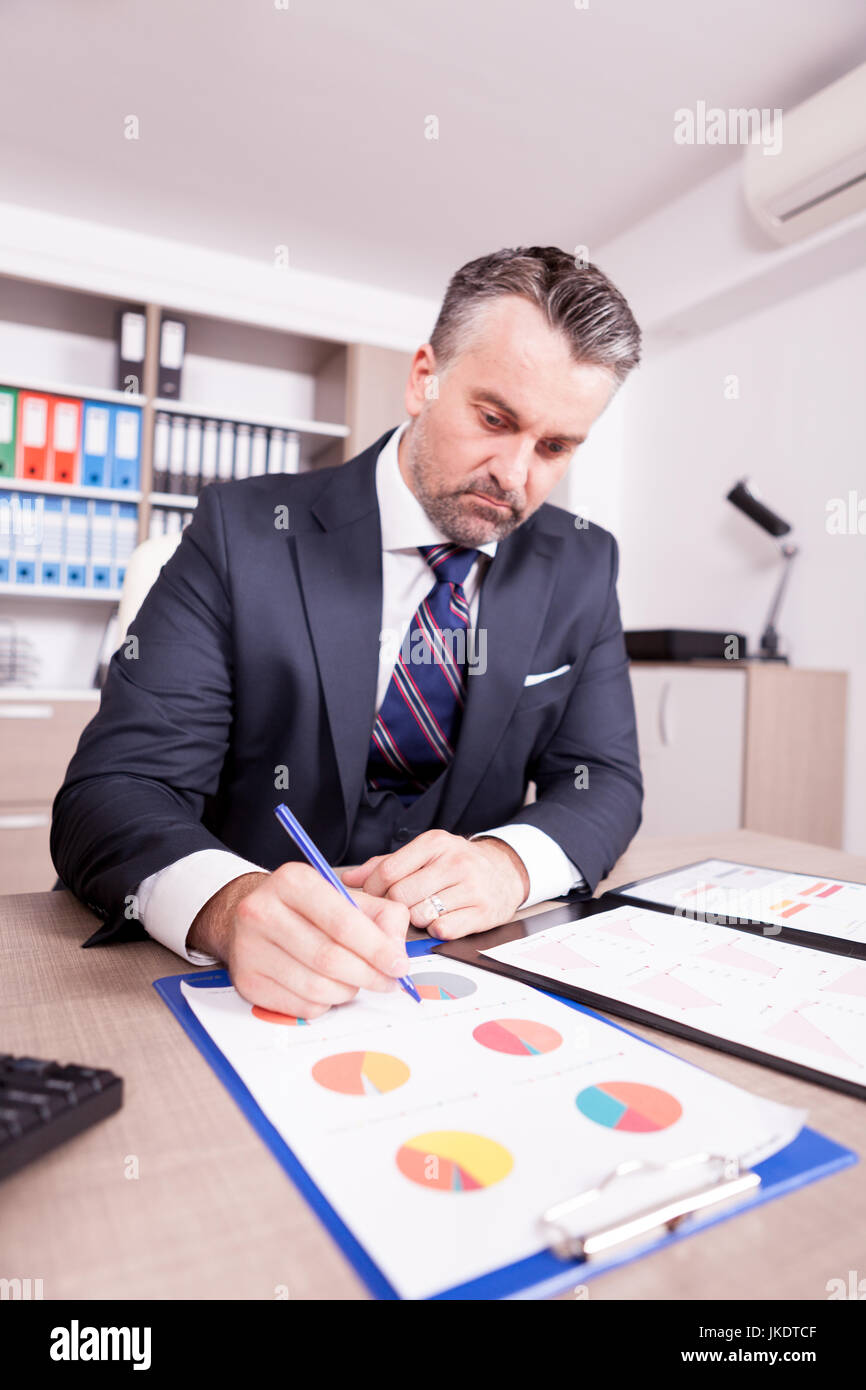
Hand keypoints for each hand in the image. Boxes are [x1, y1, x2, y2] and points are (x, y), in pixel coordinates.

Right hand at [187, 865, 411, 1018]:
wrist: (255, 916)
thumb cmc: (308, 908)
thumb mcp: (347, 896)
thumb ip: (382, 916)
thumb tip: (396, 952)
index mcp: (292, 881)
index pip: (342, 922)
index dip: (377, 948)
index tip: (399, 965)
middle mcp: (263, 911)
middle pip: (329, 958)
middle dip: (368, 975)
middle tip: (388, 981)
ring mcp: (250, 948)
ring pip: (316, 987)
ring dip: (348, 990)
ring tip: (356, 981)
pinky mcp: (246, 981)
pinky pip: (301, 1006)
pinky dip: (326, 1003)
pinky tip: (329, 987)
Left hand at [340, 830, 529, 939]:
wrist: (505, 872)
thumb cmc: (455, 865)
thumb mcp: (423, 854)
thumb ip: (384, 865)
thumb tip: (347, 880)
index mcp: (435, 843)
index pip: (388, 871)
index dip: (373, 890)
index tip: (375, 898)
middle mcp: (454, 861)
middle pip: (401, 896)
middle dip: (394, 908)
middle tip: (399, 909)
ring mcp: (471, 886)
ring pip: (420, 915)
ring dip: (415, 920)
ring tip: (423, 912)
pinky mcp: (484, 911)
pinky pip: (443, 929)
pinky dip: (436, 930)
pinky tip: (440, 920)